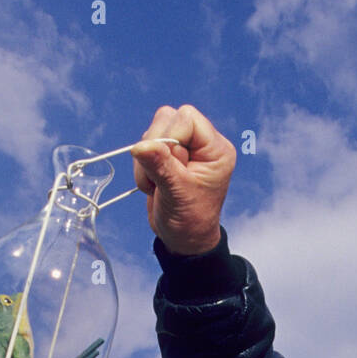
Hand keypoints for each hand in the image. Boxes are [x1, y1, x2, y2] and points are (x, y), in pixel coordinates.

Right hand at [132, 104, 235, 254]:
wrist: (183, 239)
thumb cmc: (189, 220)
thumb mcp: (176, 193)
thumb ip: (160, 166)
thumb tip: (140, 146)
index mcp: (216, 149)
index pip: (187, 118)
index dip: (171, 136)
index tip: (170, 165)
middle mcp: (202, 144)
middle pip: (167, 118)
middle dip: (156, 149)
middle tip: (162, 178)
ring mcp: (184, 148)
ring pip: (153, 131)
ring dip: (147, 160)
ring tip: (157, 185)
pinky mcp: (168, 155)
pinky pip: (146, 145)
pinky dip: (142, 165)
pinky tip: (153, 185)